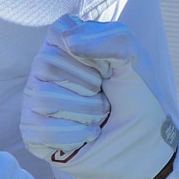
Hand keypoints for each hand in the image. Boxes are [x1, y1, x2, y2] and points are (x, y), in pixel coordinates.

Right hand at [21, 16, 178, 178]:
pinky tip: (87, 136)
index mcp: (68, 45)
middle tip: (104, 97)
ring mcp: (35, 100)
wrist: (145, 147)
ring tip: (99, 118)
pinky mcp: (33, 132)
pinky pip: (41, 129)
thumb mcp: (135, 61)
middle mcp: (45, 70)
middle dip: (87, 86)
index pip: (59, 31)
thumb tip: (70, 42)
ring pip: (44, 97)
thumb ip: (111, 39)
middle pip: (46, 63)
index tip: (106, 68)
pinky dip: (74, 135)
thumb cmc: (139, 100)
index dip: (86, 52)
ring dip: (85, 112)